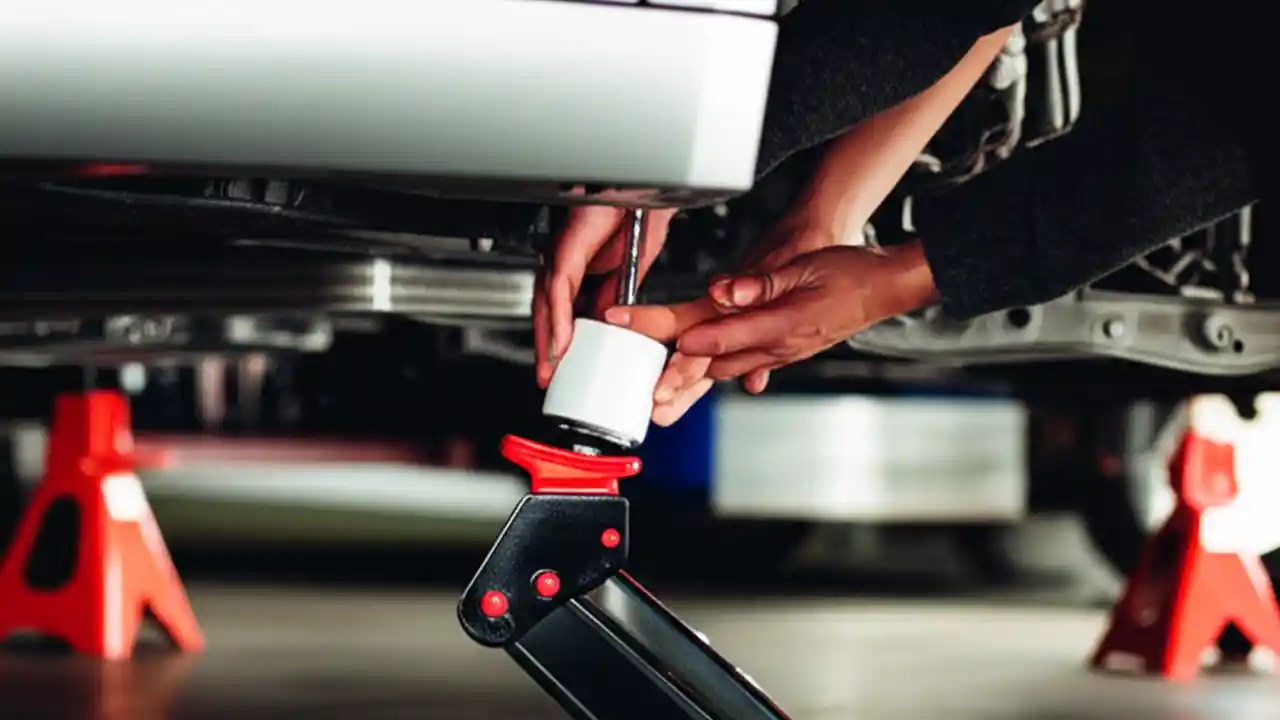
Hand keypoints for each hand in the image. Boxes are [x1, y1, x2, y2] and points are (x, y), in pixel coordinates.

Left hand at [533, 205, 675, 387]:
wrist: (650, 183)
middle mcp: (566, 253)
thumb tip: (607, 321)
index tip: (560, 361)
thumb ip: (617, 293)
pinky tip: (563, 337)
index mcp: (580, 258)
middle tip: (549, 375)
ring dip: (550, 335)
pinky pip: (561, 283)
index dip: (557, 333)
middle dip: (546, 343)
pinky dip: (561, 315)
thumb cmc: (642, 207)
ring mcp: (566, 246)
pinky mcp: (571, 240)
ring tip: (554, 364)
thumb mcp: (634, 264)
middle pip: (547, 306)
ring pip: (548, 298)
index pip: (561, 304)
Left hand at [601, 213, 852, 426]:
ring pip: (730, 370)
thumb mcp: (805, 266)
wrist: (883, 289)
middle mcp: (782, 345)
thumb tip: (728, 290)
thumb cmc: (850, 273)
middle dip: (685, 379)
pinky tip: (700, 377)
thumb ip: (763, 282)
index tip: (669, 349)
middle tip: (655, 393)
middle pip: (721, 364)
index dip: (696, 344)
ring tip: (665, 396)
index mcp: (784, 323)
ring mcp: (784, 353)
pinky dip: (718, 370)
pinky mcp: (785, 352)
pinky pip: (745, 366)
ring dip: (697, 381)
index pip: (729, 337)